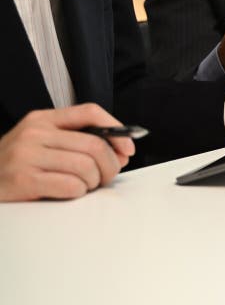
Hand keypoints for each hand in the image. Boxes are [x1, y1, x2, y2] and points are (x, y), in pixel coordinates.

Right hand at [0, 104, 135, 201]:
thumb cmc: (16, 165)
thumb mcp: (40, 142)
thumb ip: (76, 141)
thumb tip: (120, 152)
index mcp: (42, 119)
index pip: (89, 111)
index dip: (116, 129)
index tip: (128, 147)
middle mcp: (35, 133)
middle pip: (94, 144)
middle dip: (110, 165)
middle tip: (107, 176)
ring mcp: (27, 155)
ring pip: (86, 166)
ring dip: (94, 181)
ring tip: (85, 185)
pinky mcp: (24, 180)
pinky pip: (71, 185)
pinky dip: (79, 192)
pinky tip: (69, 192)